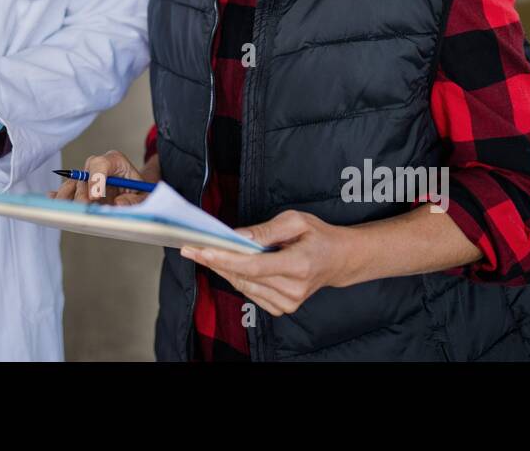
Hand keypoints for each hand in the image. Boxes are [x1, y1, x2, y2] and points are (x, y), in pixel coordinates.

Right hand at [50, 150, 147, 206]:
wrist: (136, 189)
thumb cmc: (141, 191)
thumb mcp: (146, 196)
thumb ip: (136, 200)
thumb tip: (119, 204)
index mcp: (115, 161)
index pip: (101, 163)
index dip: (96, 179)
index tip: (95, 197)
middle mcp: (97, 166)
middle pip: (84, 176)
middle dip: (82, 194)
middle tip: (85, 209)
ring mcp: (87, 176)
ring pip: (72, 183)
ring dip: (68, 197)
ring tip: (65, 210)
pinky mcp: (81, 187)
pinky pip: (68, 190)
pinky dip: (60, 196)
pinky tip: (52, 200)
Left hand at [181, 210, 353, 316]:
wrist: (338, 260)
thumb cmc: (317, 236)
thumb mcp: (296, 220)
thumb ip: (265, 230)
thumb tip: (236, 235)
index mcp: (299, 264)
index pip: (254, 266)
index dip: (225, 258)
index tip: (202, 249)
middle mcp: (293, 289)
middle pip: (244, 276)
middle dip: (215, 260)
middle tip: (190, 247)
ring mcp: (288, 303)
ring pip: (243, 285)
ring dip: (221, 269)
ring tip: (202, 252)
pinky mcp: (282, 308)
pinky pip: (249, 292)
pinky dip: (235, 277)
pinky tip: (225, 264)